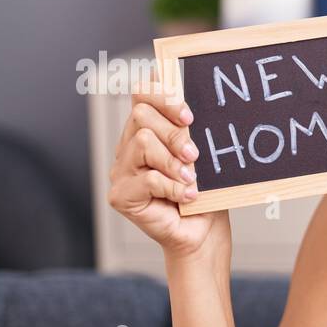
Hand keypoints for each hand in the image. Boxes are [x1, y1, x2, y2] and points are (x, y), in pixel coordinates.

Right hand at [107, 68, 228, 259]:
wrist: (203, 231)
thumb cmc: (205, 191)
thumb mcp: (202, 154)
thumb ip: (189, 129)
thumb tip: (185, 102)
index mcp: (146, 130)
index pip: (141, 95)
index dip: (162, 96)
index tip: (189, 115)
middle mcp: (128, 147)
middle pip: (141, 115)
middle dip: (174, 133)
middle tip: (194, 155)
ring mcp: (121, 171)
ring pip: (143, 143)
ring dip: (174, 163)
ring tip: (191, 180)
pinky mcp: (120, 195)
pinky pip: (148, 179)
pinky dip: (174, 188)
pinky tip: (186, 197)